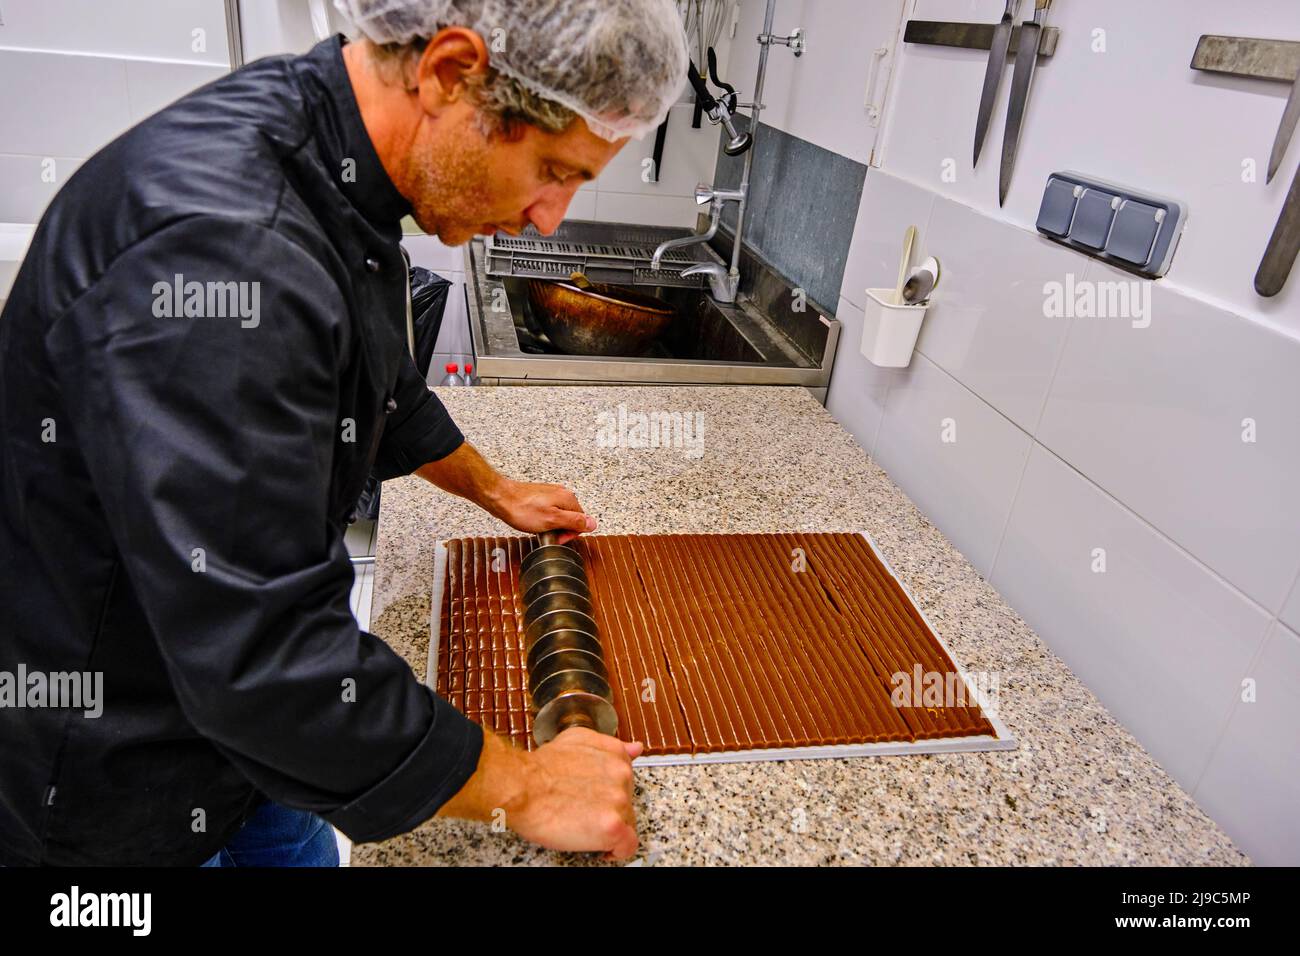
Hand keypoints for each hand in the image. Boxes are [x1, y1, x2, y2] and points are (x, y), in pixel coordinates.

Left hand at [488, 477, 595, 544]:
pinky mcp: (540, 496)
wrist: (500, 498)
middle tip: (546, 533)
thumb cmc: (522, 510)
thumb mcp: (552, 520)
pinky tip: (534, 522)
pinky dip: (543, 519)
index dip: (569, 533)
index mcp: (568, 498)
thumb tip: (592, 524)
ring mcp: (551, 494)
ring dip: (551, 525)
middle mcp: (562, 493)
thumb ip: (574, 522)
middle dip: (561, 529)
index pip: (581, 521)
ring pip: (559, 515)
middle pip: (571, 518)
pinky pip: (549, 511)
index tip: (556, 537)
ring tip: (538, 527)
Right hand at [510, 728, 642, 859]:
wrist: (522, 786)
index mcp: (615, 756)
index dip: (611, 795)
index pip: (627, 781)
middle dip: (609, 811)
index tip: (600, 802)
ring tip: (584, 826)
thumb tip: (635, 748)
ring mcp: (619, 801)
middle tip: (584, 813)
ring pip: (627, 824)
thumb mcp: (577, 741)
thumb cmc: (540, 768)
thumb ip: (609, 747)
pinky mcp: (611, 825)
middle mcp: (622, 775)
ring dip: (608, 828)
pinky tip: (601, 848)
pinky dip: (616, 850)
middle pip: (628, 803)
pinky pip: (627, 845)